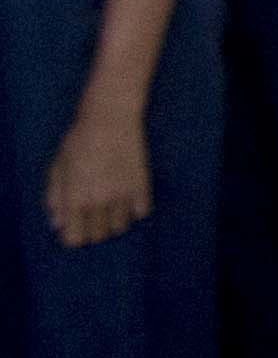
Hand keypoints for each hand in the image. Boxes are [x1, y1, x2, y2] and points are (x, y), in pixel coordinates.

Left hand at [45, 102, 146, 245]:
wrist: (111, 119)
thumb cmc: (78, 141)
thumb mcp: (57, 168)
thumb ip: (55, 198)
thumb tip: (57, 222)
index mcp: (76, 199)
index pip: (75, 238)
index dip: (73, 236)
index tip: (74, 228)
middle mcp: (100, 202)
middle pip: (99, 235)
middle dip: (93, 230)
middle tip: (91, 215)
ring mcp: (123, 195)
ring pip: (121, 225)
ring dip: (114, 220)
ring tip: (109, 206)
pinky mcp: (142, 185)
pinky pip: (142, 211)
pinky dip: (135, 209)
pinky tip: (128, 198)